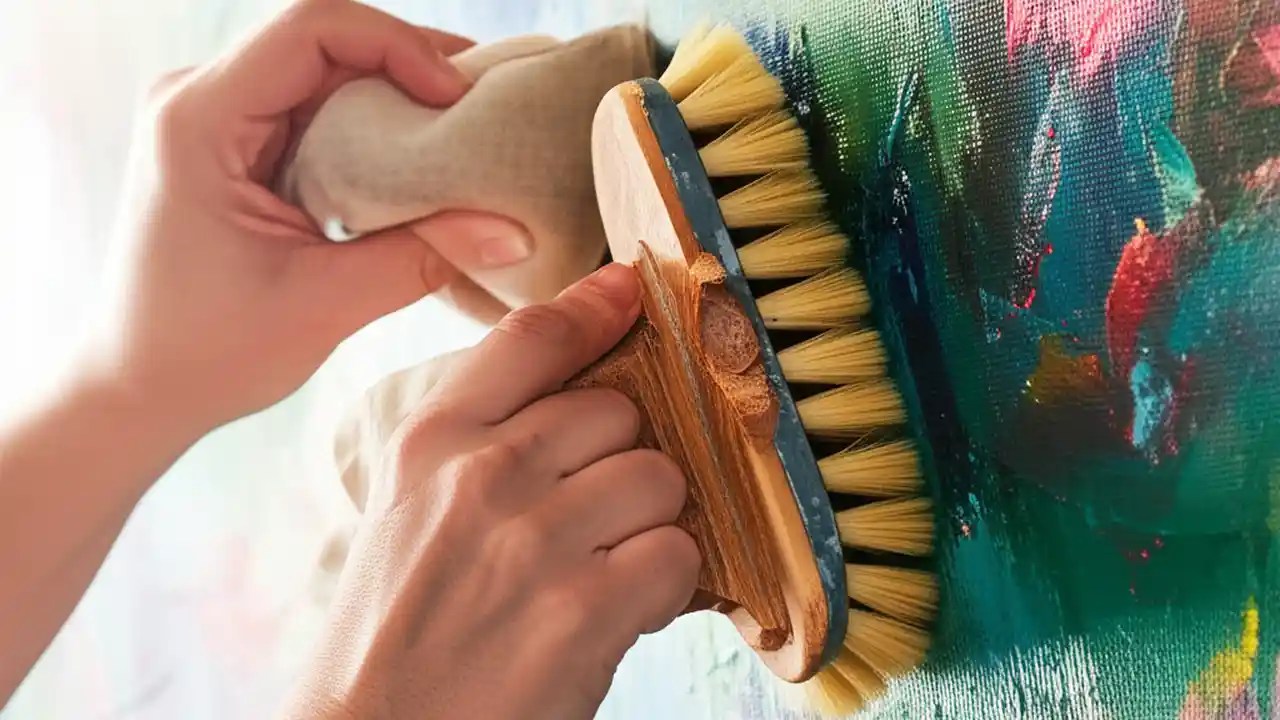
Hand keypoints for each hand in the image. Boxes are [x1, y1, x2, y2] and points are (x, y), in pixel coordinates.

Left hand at [92, 0, 530, 434]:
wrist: (138, 388)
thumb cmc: (206, 352)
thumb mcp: (326, 303)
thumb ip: (424, 256)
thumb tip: (514, 232)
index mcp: (197, 121)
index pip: (309, 31)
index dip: (396, 46)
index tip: (457, 97)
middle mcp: (198, 100)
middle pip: (323, 41)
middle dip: (409, 65)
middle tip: (483, 107)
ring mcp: (216, 119)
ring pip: (324, 72)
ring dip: (395, 95)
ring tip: (462, 130)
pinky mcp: (236, 147)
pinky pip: (315, 109)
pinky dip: (372, 126)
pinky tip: (418, 157)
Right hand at [288, 264, 700, 719]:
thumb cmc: (396, 627)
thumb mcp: (406, 506)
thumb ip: (476, 438)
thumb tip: (576, 388)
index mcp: (429, 442)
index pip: (531, 338)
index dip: (595, 304)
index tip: (632, 288)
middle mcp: (482, 476)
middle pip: (618, 410)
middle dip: (621, 460)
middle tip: (591, 517)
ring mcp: (536, 541)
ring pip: (659, 477)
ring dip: (648, 524)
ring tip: (604, 567)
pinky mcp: (584, 611)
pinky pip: (675, 555)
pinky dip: (662, 586)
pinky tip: (618, 611)